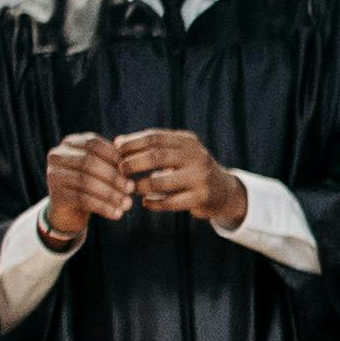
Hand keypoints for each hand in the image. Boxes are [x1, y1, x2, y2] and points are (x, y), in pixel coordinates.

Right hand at [38, 136, 133, 242]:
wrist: (70, 212)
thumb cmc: (91, 185)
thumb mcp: (101, 169)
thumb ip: (113, 161)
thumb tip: (131, 161)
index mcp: (70, 143)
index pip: (93, 144)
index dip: (113, 156)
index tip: (129, 171)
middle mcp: (57, 155)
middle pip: (88, 162)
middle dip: (113, 176)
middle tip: (131, 188)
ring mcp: (53, 175)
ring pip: (86, 181)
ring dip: (110, 194)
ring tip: (127, 203)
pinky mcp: (56, 195)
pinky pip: (82, 199)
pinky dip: (103, 207)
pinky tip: (116, 214)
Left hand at [110, 127, 236, 221]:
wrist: (223, 190)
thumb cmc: (190, 168)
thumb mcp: (178, 151)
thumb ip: (152, 146)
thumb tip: (117, 142)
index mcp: (187, 141)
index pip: (155, 137)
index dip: (133, 143)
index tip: (116, 150)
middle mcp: (196, 156)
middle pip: (157, 157)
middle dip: (134, 163)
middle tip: (120, 170)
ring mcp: (200, 177)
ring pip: (161, 182)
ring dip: (141, 185)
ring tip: (130, 188)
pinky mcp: (201, 198)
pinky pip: (170, 202)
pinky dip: (154, 203)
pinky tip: (145, 202)